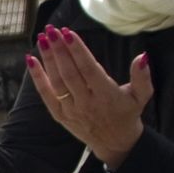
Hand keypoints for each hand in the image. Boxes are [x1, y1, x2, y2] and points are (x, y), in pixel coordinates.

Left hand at [27, 26, 152, 167]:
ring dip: (48, 59)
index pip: (88, 69)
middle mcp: (86, 103)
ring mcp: (71, 110)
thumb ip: (142, 76)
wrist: (115, 143)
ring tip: (42, 38)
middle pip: (69, 73)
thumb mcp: (142, 96)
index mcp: (106, 95)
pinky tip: (31, 60)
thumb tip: (142, 56)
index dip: (77, 51)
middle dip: (59, 50)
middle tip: (51, 30)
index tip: (68, 32)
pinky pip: (46, 94)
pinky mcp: (60, 115)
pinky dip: (37, 77)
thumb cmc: (128, 113)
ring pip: (56, 81)